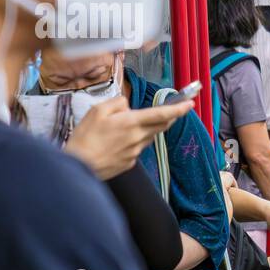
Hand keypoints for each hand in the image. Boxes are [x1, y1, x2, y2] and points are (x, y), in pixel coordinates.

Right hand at [64, 96, 191, 179]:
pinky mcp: (130, 162)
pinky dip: (133, 141)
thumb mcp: (96, 111)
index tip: (190, 103)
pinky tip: (116, 143)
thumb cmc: (85, 137)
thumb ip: (116, 103)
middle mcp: (138, 137)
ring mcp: (136, 152)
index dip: (178, 108)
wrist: (78, 165)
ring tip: (126, 126)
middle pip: (161, 126)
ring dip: (147, 129)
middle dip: (170, 117)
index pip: (161, 114)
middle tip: (175, 110)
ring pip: (148, 136)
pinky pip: (137, 148)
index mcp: (131, 122)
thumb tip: (127, 106)